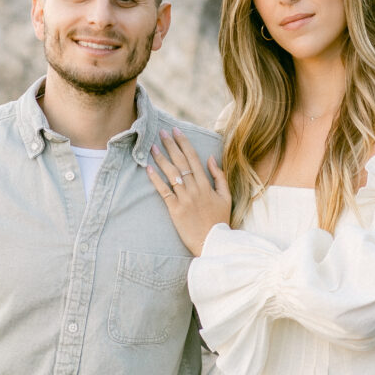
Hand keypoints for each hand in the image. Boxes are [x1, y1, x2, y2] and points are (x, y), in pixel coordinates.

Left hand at [147, 128, 230, 255]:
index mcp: (207, 184)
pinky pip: (164, 191)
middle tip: (161, 132)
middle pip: (180, 162)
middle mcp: (195, 189)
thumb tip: (210, 158)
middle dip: (170, 145)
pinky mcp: (175, 210)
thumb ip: (219, 177)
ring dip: (161, 158)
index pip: (193, 158)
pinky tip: (148, 168)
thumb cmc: (220, 221)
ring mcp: (184, 199)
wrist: (213, 243)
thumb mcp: (226, 197)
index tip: (176, 131)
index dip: (184, 143)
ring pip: (171, 174)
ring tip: (152, 146)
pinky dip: (156, 179)